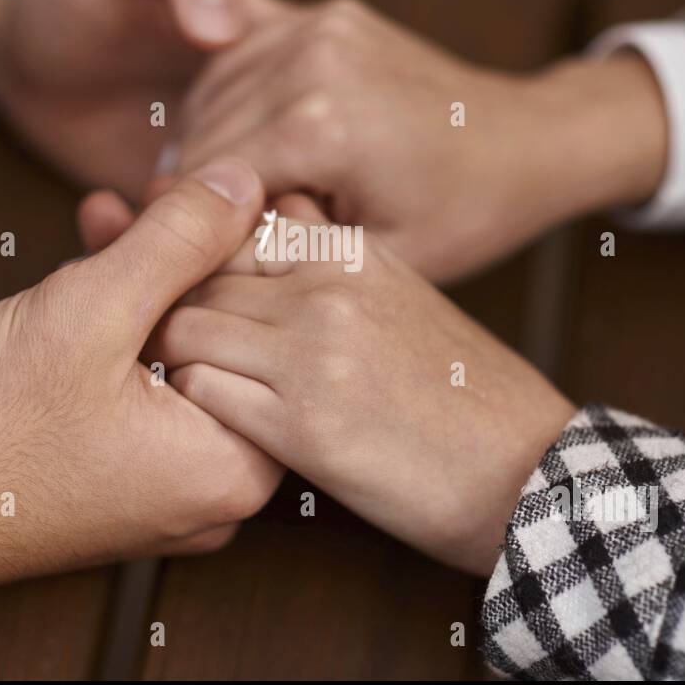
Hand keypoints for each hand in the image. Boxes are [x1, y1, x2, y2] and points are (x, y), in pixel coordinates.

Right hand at [0, 160, 281, 667]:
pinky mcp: (126, 477)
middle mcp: (216, 491)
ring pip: (180, 355)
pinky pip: (144, 385)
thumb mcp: (91, 308)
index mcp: (233, 468)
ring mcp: (170, 489)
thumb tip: (246, 181)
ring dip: (145, 281)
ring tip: (109, 221)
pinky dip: (120, 327)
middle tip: (161, 194)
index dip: (253, 247)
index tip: (228, 192)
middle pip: (231, 342)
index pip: (281, 334)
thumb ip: (181, 239)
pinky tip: (91, 262)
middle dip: (188, 258)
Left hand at [144, 197, 576, 575]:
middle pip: (194, 274)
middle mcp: (325, 290)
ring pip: (182, 330)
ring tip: (191, 383)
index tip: (188, 295)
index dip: (194, 262)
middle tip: (162, 340)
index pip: (226, 227)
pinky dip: (191, 405)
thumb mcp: (399, 292)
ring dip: (174, 357)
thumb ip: (327, 253)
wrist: (522, 469)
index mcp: (350, 251)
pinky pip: (199, 393)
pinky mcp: (302, 426)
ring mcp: (312, 355)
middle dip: (167, 304)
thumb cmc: (455, 386)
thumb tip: (264, 215)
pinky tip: (216, 420)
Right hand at [147, 0, 667, 282]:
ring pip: (210, 95)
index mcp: (322, 127)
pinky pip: (241, 64)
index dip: (187, 233)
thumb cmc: (460, 216)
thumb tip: (196, 256)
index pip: (206, 185)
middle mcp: (312, 61)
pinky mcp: (324, 16)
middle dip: (190, 194)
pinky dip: (228, 108)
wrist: (524, 142)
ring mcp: (318, 29)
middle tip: (188, 245)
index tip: (179, 269)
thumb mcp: (373, 263)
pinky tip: (240, 156)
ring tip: (213, 207)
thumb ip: (280, 256)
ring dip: (201, 148)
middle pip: (201, 136)